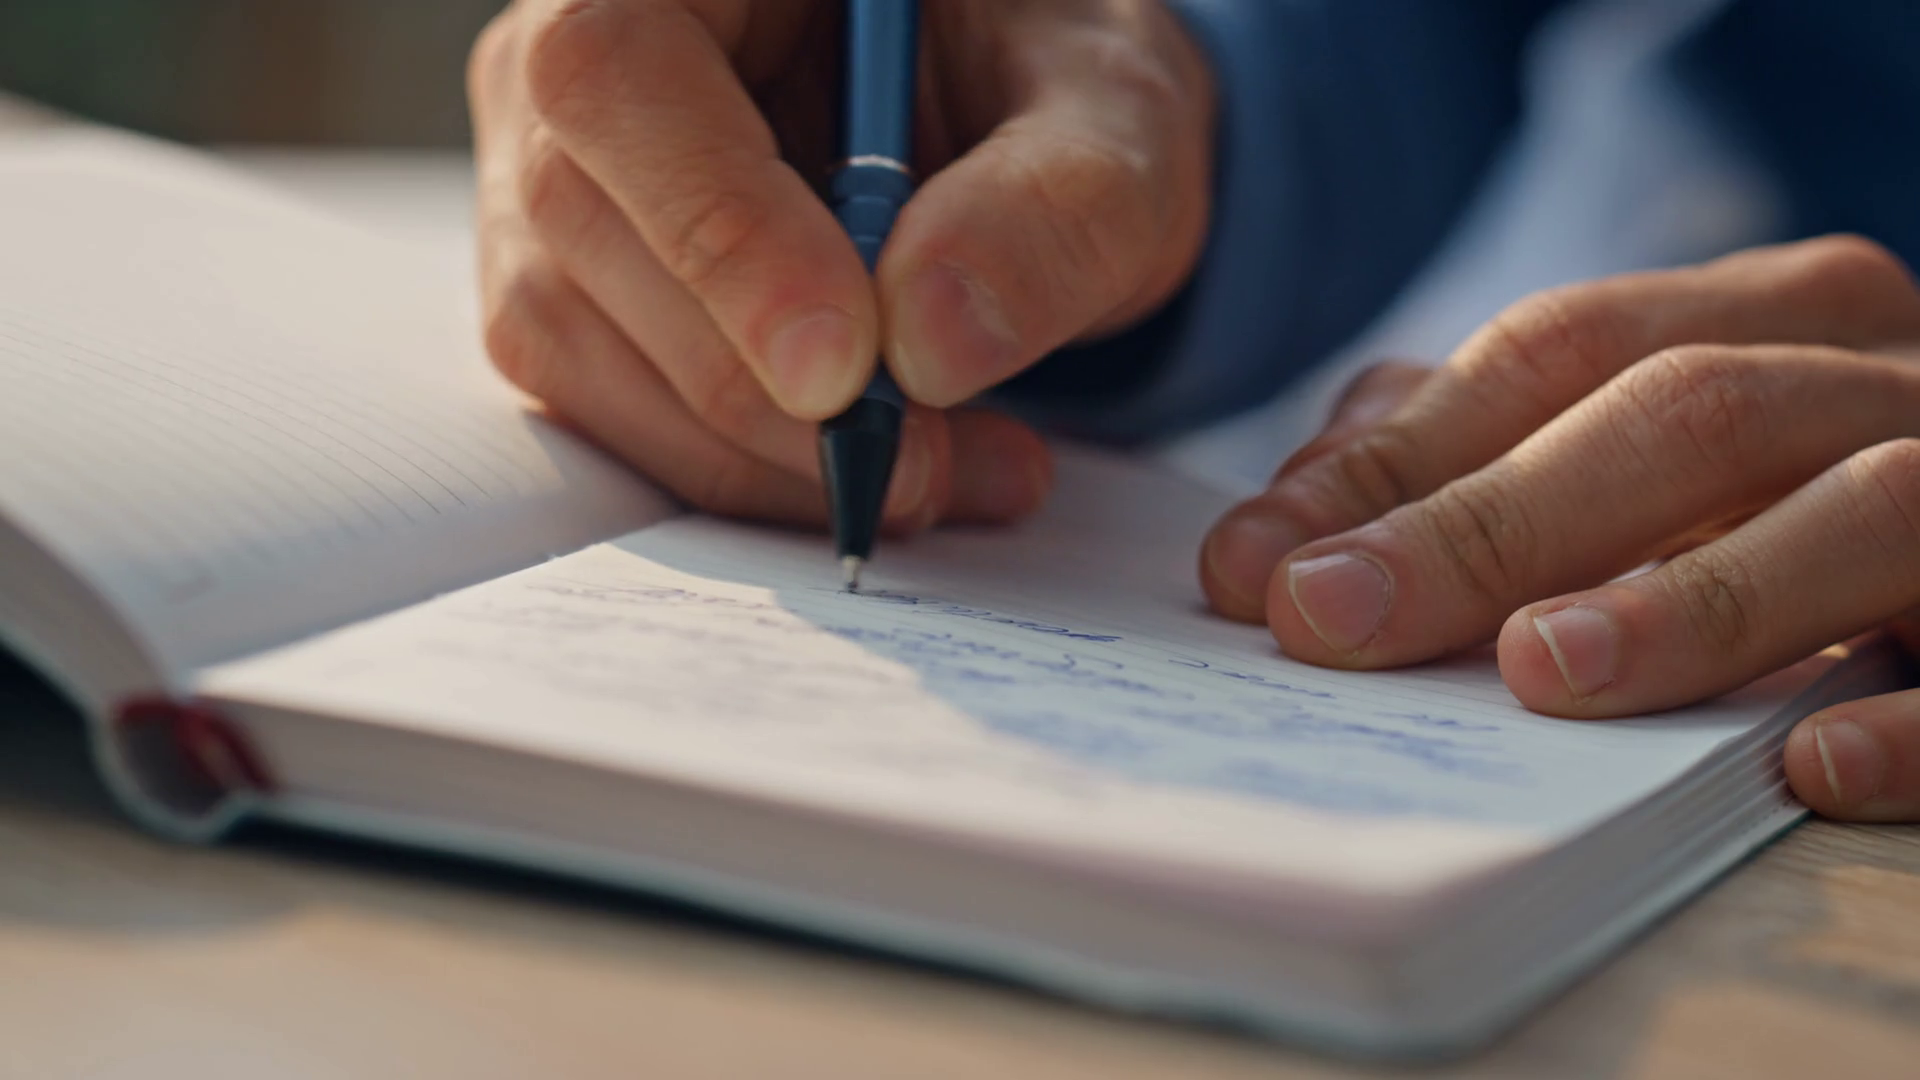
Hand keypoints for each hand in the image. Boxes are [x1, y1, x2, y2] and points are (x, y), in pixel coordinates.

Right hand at [468, 0, 1215, 526]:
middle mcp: (583, 37)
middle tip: (926, 462)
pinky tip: (885, 471)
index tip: (843, 374)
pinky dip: (743, 474)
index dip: (718, 231)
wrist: (1022, 141)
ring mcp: (558, 166)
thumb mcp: (1114, 121)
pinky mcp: (574, 284)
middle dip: (757, 389)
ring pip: (574, 341)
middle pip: (580, 224)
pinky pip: (606, 408)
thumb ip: (1054, 207)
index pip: (620, 71)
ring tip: (942, 473)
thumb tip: (931, 338)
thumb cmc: (1048, 90)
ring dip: (756, 457)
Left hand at [1198, 236, 1919, 820]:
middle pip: (1679, 414)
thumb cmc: (1793, 490)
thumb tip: (1297, 521)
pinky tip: (1810, 763)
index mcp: (1766, 318)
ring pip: (1858, 508)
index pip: (1555, 351)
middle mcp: (1878, 376)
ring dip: (1697, 596)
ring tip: (1551, 671)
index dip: (1398, 455)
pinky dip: (1917, 714)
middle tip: (1337, 618)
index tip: (1259, 563)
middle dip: (1492, 520)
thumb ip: (1490, 453)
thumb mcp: (1651, 437)